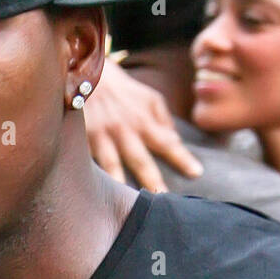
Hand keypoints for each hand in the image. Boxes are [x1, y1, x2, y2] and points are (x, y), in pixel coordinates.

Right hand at [84, 57, 202, 190]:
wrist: (88, 74)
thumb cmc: (122, 90)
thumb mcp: (149, 97)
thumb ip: (162, 119)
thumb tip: (174, 141)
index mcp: (143, 120)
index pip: (167, 142)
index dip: (181, 157)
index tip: (196, 173)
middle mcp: (124, 129)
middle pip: (140, 160)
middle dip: (153, 180)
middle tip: (164, 199)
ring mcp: (101, 135)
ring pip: (111, 164)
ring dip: (120, 182)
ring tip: (127, 204)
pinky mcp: (83, 139)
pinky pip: (89, 160)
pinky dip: (94, 175)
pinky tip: (94, 193)